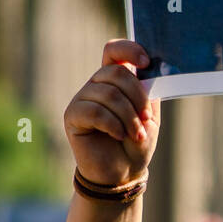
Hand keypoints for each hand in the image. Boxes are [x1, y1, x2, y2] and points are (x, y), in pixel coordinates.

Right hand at [64, 40, 159, 188]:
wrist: (123, 172)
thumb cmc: (136, 141)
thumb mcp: (148, 114)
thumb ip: (148, 91)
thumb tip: (150, 69)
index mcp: (116, 79)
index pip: (114, 50)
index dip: (128, 49)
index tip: (145, 62)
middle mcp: (97, 84)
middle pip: (116, 72)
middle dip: (137, 97)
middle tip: (145, 120)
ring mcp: (83, 98)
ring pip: (108, 93)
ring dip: (128, 116)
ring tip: (135, 134)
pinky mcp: (72, 116)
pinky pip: (95, 111)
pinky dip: (113, 124)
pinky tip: (119, 136)